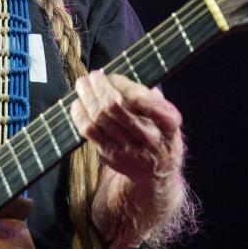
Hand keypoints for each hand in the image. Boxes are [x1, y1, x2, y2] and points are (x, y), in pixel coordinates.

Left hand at [70, 70, 184, 181]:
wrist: (157, 172)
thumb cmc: (160, 134)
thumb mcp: (167, 116)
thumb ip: (149, 97)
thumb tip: (120, 79)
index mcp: (168, 122)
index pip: (139, 98)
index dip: (120, 83)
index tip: (112, 76)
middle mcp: (150, 137)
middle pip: (114, 106)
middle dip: (99, 86)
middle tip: (92, 76)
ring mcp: (129, 149)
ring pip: (99, 118)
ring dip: (86, 97)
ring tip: (82, 85)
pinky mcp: (112, 155)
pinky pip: (89, 132)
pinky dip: (80, 115)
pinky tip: (78, 104)